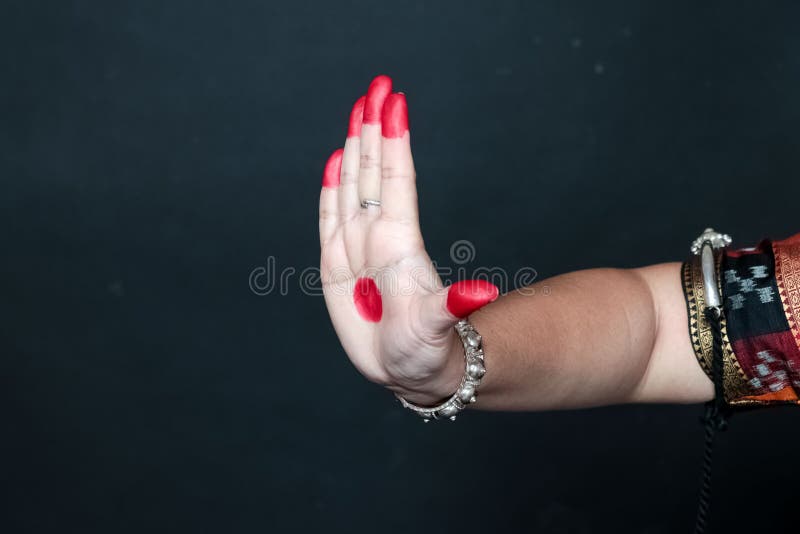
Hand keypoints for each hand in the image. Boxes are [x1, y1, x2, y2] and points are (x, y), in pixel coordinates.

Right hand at [318, 75, 498, 405]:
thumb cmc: (426, 349)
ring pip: (353, 184)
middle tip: (378, 84)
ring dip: (355, 145)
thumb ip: (453, 306)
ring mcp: (357, 246)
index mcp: (399, 243)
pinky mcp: (337, 263)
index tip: (395, 100)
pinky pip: (330, 216)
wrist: (409, 368)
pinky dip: (330, 187)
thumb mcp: (438, 327)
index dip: (395, 141)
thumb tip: (483, 293)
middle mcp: (378, 236)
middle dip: (374, 126)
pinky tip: (335, 160)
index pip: (397, 180)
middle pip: (374, 170)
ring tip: (358, 108)